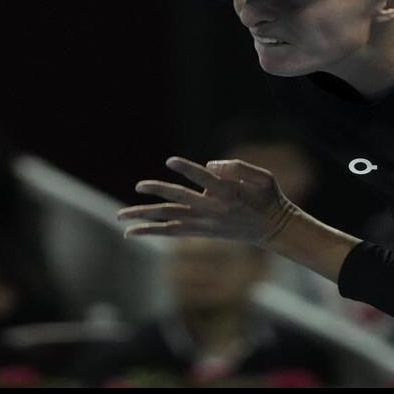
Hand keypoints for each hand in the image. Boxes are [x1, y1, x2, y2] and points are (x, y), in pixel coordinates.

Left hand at [117, 157, 298, 245]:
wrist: (273, 229)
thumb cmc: (268, 198)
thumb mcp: (263, 177)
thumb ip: (237, 167)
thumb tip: (209, 166)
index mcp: (229, 194)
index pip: (204, 179)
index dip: (187, 169)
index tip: (170, 161)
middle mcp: (213, 210)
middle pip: (180, 200)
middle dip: (158, 191)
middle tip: (138, 186)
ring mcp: (205, 223)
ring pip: (169, 219)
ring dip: (143, 217)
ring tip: (120, 216)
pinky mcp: (200, 232)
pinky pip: (170, 232)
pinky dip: (150, 231)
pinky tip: (131, 232)